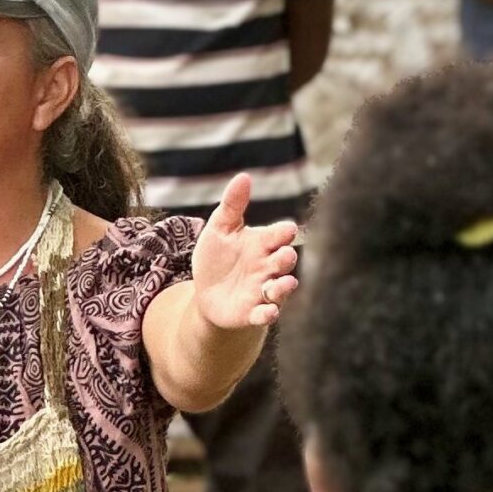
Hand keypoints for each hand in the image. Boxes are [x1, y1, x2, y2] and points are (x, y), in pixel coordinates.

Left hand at [188, 175, 299, 333]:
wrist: (206, 292)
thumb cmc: (218, 256)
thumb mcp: (220, 229)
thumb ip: (232, 205)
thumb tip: (243, 177)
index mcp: (263, 243)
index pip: (279, 234)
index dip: (283, 233)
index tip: (286, 231)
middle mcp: (268, 266)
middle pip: (285, 261)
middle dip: (286, 258)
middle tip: (284, 255)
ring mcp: (262, 290)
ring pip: (281, 288)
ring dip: (284, 287)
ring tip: (283, 283)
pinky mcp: (253, 312)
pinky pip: (266, 314)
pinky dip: (268, 314)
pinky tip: (268, 312)